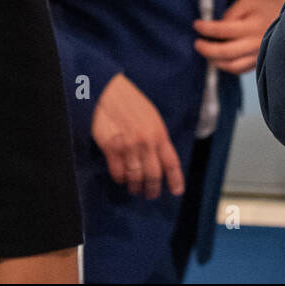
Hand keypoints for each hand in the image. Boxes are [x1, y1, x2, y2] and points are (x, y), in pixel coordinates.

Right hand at [91, 74, 184, 198]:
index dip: (176, 179)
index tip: (177, 191)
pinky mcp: (110, 147)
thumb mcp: (151, 116)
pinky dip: (120, 178)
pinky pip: (118, 172)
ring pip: (135, 177)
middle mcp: (145, 142)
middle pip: (153, 175)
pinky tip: (121, 177)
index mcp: (159, 133)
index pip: (171, 162)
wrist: (107, 90)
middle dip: (152, 189)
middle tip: (150, 194)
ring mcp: (128, 146)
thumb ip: (157, 137)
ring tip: (134, 189)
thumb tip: (160, 158)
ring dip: (135, 187)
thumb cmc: (130, 101)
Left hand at [193, 0, 284, 73]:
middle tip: (197, 44)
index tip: (196, 24)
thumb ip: (231, 14)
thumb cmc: (266, 8)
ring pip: (231, 66)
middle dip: (206, 49)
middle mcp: (256, 44)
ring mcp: (259, 56)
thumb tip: (217, 27)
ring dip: (214, 61)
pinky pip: (239, 70)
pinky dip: (226, 65)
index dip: (205, 29)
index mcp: (252, 26)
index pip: (222, 30)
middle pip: (225, 52)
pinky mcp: (260, 64)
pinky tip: (219, 58)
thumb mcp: (248, 3)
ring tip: (206, 52)